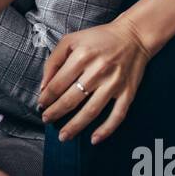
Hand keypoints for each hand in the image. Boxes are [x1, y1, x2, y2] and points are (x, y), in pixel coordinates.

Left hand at [37, 15, 152, 143]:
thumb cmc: (99, 38)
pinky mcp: (128, 92)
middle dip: (56, 113)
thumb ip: (54, 61)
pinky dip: (106, 129)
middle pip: (71, 99)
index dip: (46, 97)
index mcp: (82, 56)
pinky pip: (117, 115)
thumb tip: (43, 86)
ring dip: (75, 126)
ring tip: (63, 136)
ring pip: (91, 111)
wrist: (134, 36)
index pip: (58, 83)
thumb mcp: (71, 40)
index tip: (41, 105)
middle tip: (47, 120)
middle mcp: (98, 70)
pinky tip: (94, 139)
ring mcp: (114, 83)